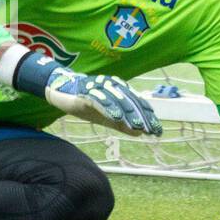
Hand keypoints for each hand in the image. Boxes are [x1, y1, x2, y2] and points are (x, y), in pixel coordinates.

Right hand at [45, 68, 162, 136]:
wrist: (62, 92)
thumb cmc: (87, 104)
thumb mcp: (107, 117)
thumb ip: (123, 124)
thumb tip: (140, 134)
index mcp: (119, 90)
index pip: (137, 103)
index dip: (148, 117)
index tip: (157, 131)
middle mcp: (112, 86)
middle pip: (130, 102)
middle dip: (142, 117)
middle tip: (151, 131)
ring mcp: (99, 88)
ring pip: (117, 100)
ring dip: (129, 114)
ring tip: (138, 127)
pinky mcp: (86, 92)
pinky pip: (100, 100)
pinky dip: (109, 108)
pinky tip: (117, 118)